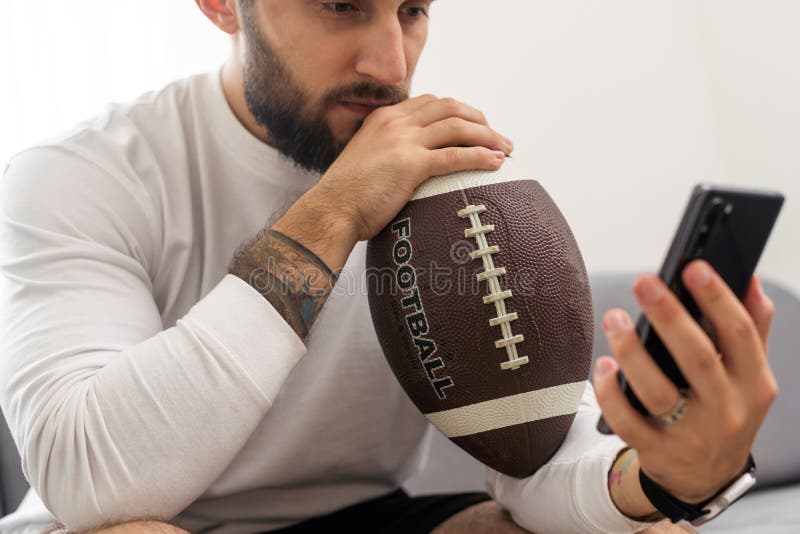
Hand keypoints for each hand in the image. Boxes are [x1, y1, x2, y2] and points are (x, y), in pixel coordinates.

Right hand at [274, 95, 512, 270]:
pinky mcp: (410, 164)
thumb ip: (388, 153)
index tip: (474, 125)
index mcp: (384, 118)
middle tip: (497, 136)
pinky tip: (495, 163)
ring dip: (488, 136)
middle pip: (450, 108)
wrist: (330, 211)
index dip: (459, 111)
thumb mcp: (366, 161)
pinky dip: (480, 157)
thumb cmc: (347, 197)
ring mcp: (403, 141)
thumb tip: (409, 167)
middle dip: (480, 120)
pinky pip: (455, 155)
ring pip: (458, 127)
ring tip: (506, 149)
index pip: (431, 102)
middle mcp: (395, 123)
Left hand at [594, 260, 777, 504]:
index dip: (718, 298)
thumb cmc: (726, 411)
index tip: (693, 267)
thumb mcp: (750, 376)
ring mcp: (691, 435)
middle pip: (698, 358)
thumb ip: (752, 329)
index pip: (740, 334)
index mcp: (754, 383)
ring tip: (614, 319)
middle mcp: (726, 410)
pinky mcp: (657, 451)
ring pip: (657, 391)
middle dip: (670, 317)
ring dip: (631, 352)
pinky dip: (612, 393)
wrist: (706, 477)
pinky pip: (627, 422)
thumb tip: (750, 279)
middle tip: (644, 282)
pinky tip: (604, 366)